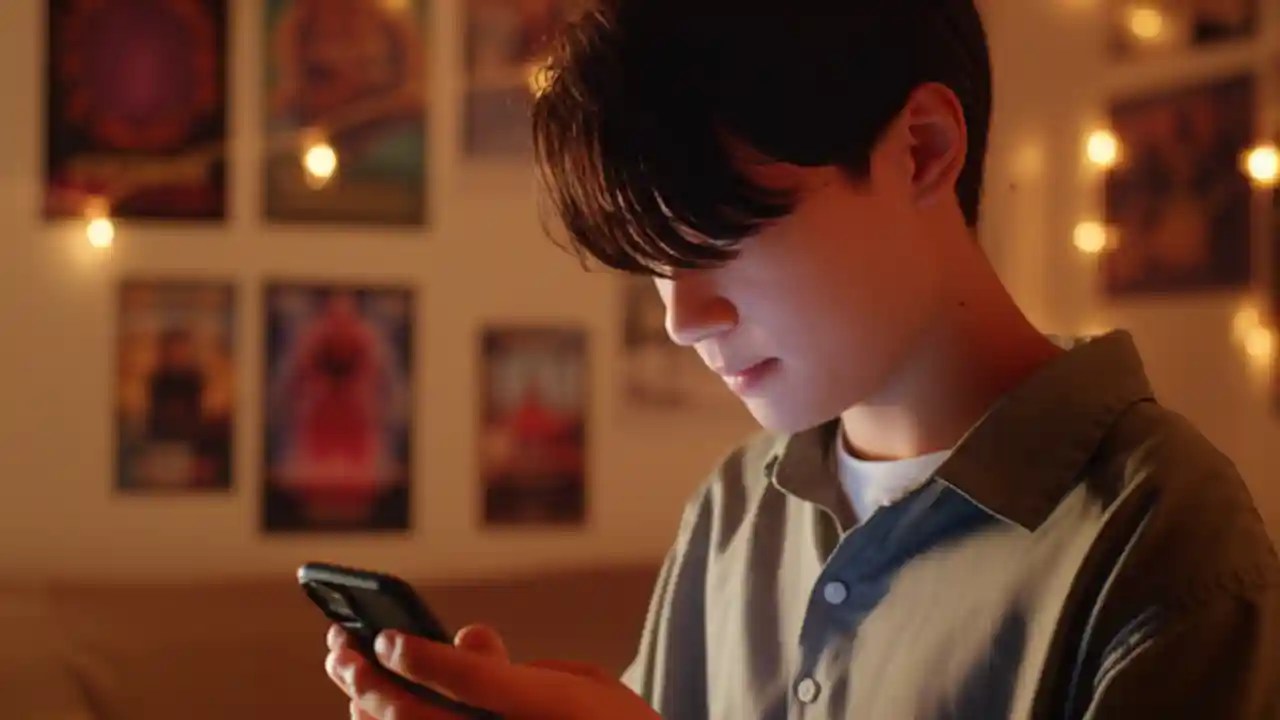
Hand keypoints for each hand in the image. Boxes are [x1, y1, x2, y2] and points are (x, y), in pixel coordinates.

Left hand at [324, 623, 660, 719]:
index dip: (423, 658)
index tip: (388, 637)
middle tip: (342, 648)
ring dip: (368, 707)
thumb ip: (520, 666)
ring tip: (347, 670)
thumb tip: (466, 638)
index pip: (472, 683)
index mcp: (548, 710)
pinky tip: (369, 708)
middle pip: (420, 719)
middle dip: (371, 682)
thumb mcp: (587, 685)